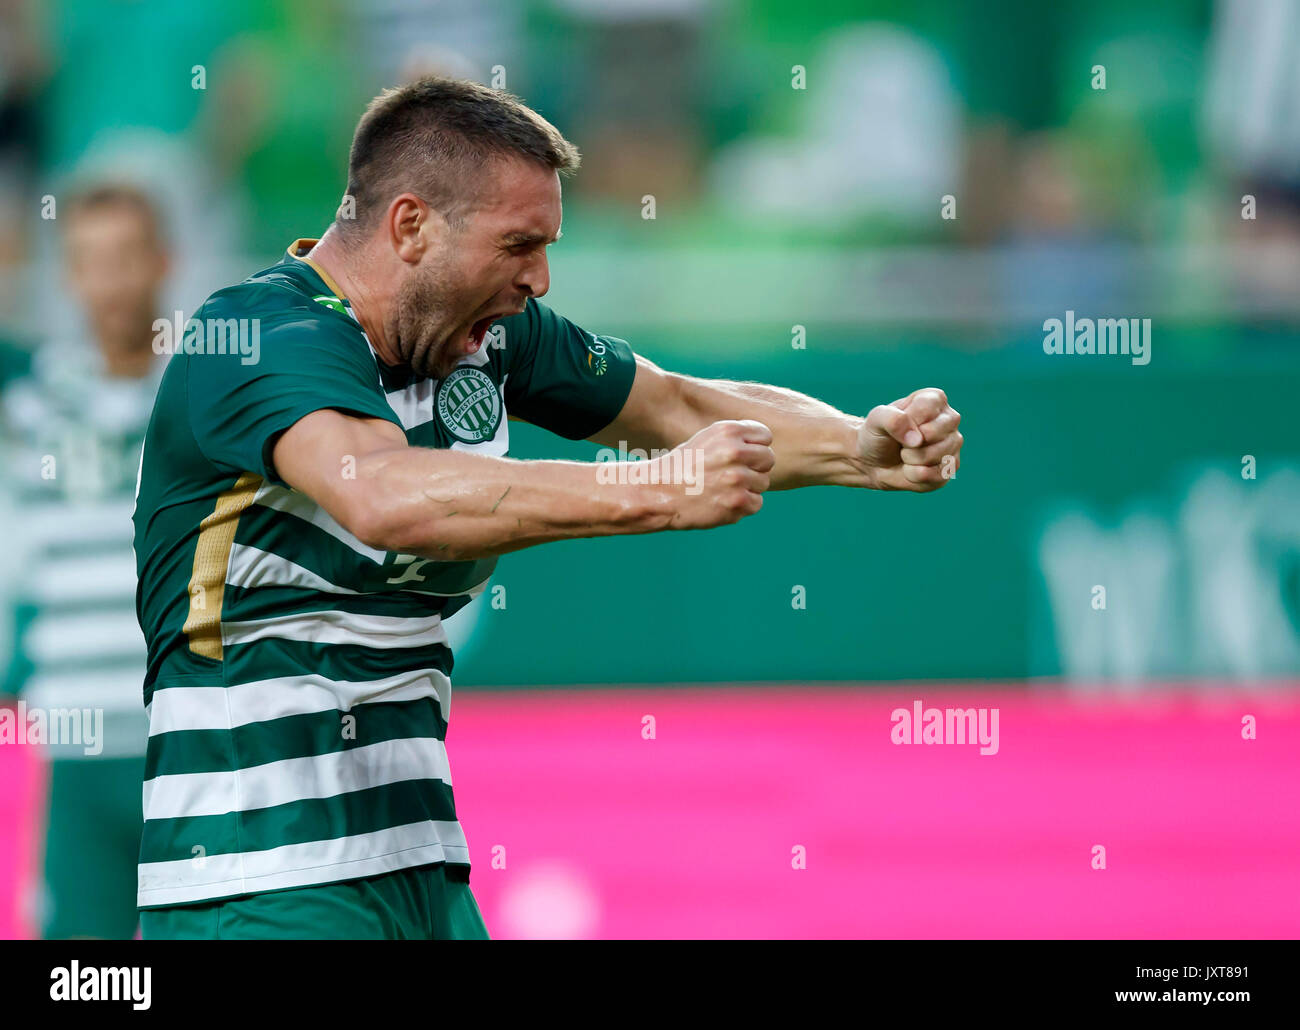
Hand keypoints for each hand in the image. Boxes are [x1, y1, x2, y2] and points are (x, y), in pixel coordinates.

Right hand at [659, 419, 774, 528]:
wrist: (659, 492)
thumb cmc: (684, 466)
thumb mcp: (707, 439)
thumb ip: (737, 439)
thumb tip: (767, 447)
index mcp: (728, 431)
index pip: (765, 436)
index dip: (755, 447)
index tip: (741, 456)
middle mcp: (735, 452)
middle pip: (769, 459)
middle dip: (756, 468)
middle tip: (734, 475)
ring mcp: (737, 478)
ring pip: (763, 483)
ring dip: (748, 488)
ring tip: (723, 489)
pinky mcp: (737, 502)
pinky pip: (756, 503)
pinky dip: (743, 506)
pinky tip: (723, 502)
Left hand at [857, 387, 961, 491]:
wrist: (872, 461)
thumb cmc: (877, 434)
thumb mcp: (876, 420)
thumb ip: (892, 419)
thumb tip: (917, 440)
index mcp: (934, 399)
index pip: (925, 409)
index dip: (906, 422)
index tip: (897, 425)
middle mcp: (949, 419)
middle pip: (933, 433)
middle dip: (908, 444)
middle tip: (901, 443)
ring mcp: (953, 443)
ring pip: (936, 456)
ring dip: (911, 460)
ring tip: (906, 455)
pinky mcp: (951, 467)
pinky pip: (938, 475)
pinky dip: (916, 475)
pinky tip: (911, 469)